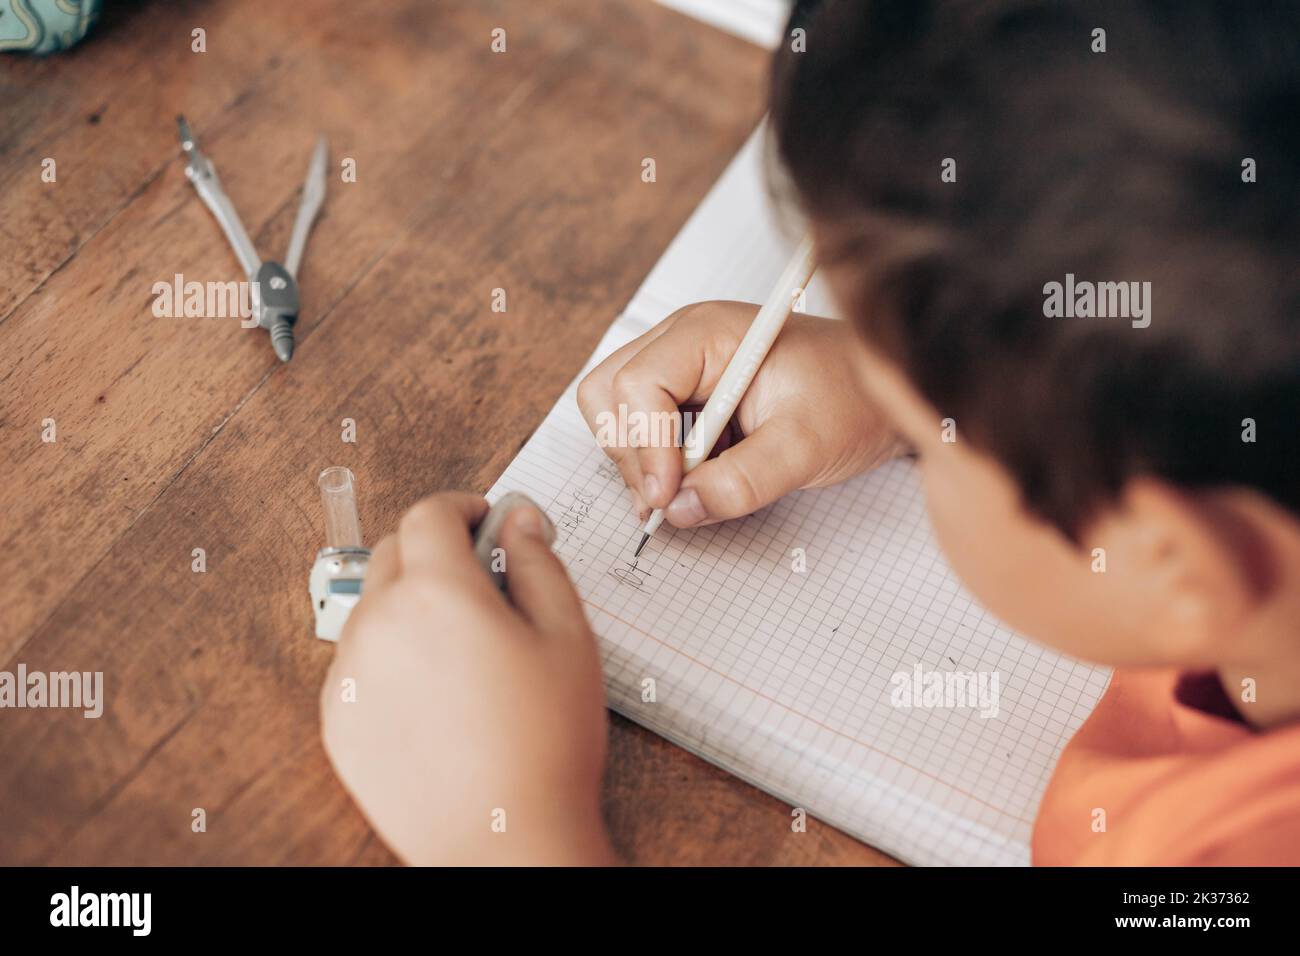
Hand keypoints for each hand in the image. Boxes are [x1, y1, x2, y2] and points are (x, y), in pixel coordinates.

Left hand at [320, 493, 614, 865]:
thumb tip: (519, 520)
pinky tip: (439, 695)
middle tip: (483, 583)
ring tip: (465, 653)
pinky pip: (359, 661)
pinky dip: (392, 656)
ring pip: (373, 607)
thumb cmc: (545, 745)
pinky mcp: (336, 719)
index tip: (486, 520)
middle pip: (393, 551)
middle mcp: (379, 623)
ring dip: (411, 604)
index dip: (463, 506)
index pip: (429, 513)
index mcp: (437, 592)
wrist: (504, 841)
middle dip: (435, 549)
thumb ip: (539, 562)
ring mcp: (349, 674)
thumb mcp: (568, 636)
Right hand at [577, 301, 902, 526]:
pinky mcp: (685, 398)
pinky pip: (643, 434)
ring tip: (694, 489)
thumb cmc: (853, 400)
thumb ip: (742, 481)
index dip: (644, 446)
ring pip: (616, 418)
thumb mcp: (806, 446)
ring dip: (642, 464)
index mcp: (707, 332)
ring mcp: (680, 369)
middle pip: (607, 396)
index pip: (637, 383)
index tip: (668, 497)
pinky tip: (700, 482)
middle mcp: (682, 342)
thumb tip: (681, 511)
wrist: (883, 397)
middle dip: (632, 454)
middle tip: (673, 497)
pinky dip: (658, 468)